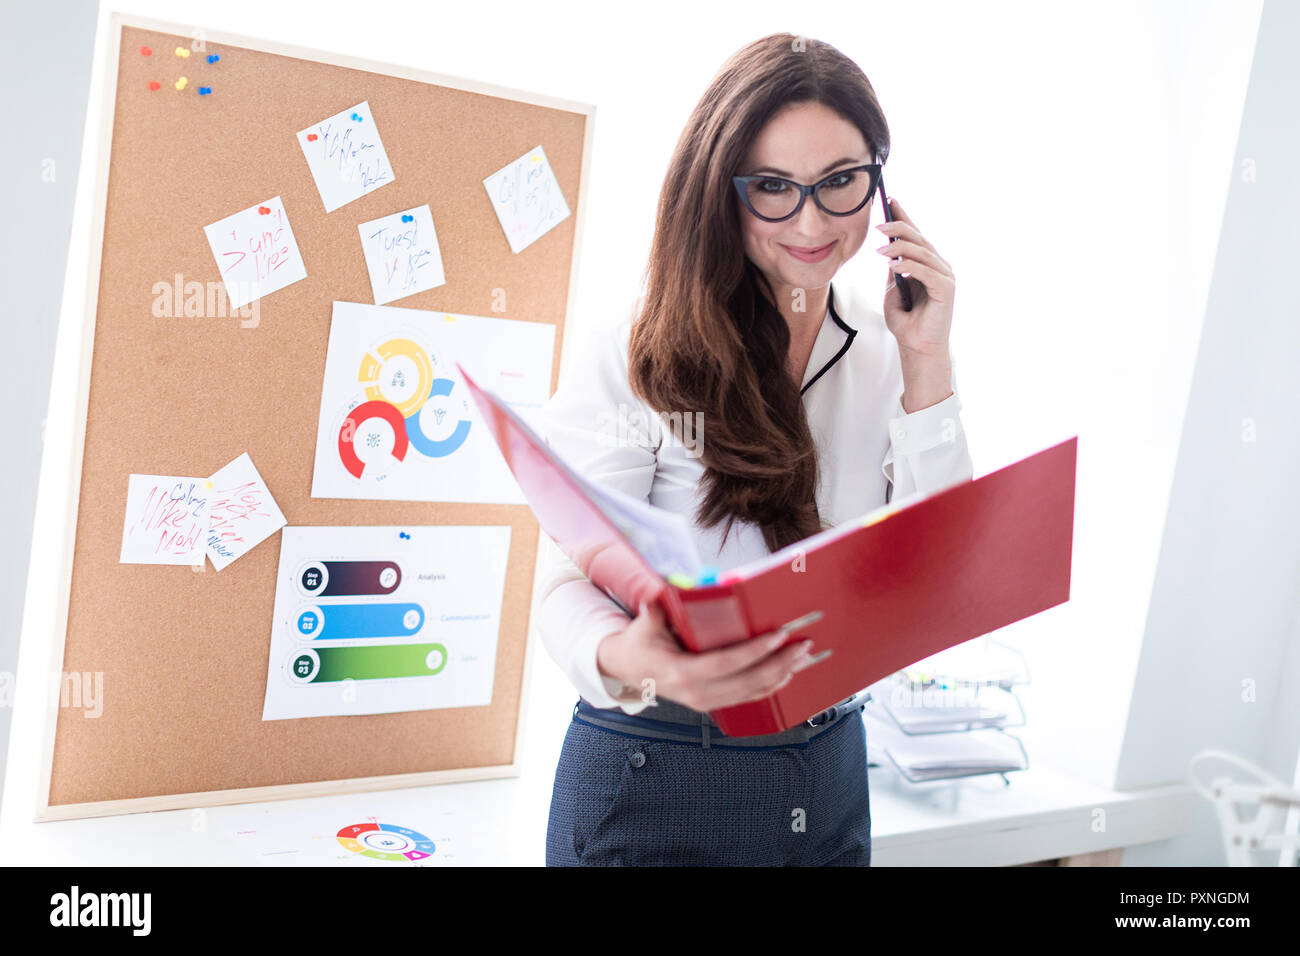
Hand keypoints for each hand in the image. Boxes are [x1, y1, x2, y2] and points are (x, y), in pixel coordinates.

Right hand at [596, 599, 814, 710]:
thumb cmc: (639, 644)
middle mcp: (695, 693)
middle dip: (779, 663)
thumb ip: (653, 610)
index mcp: (680, 673)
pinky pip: (747, 698)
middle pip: (746, 681)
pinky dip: (770, 687)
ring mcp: (705, 702)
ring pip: (751, 692)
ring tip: (802, 657)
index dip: (754, 651)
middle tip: (802, 645)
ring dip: (781, 675)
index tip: (778, 636)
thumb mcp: (643, 625)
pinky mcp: (712, 703)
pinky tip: (787, 675)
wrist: (628, 670)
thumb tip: (658, 594)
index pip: (725, 663)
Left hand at [875, 197, 955, 360]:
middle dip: (898, 228)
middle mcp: (939, 266)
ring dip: (900, 249)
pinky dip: (910, 266)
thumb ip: (894, 271)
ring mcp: (945, 277)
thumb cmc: (906, 323)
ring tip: (879, 251)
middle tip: (878, 226)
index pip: (915, 235)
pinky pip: (927, 272)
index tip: (890, 200)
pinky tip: (894, 266)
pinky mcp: (946, 290)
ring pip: (922, 253)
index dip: (904, 217)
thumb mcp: (893, 291)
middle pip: (919, 239)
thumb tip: (889, 251)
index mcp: (927, 264)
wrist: (916, 348)